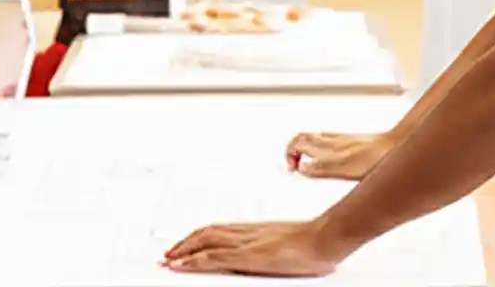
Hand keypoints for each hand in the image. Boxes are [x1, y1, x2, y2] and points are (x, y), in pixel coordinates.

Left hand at [163, 221, 345, 276]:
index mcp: (257, 229)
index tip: (187, 243)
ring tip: (168, 258)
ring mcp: (247, 243)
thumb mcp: (293, 243)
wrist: (325, 237)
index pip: (220, 228)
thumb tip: (278, 254)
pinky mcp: (248, 256)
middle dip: (186, 242)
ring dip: (183, 249)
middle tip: (169, 252)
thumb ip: (279, 246)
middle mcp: (248, 232)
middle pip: (208, 232)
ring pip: (205, 241)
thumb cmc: (317, 241)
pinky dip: (194, 260)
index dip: (200, 235)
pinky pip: (213, 256)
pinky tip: (181, 265)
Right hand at [285, 131, 393, 179]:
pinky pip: (326, 138)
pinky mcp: (349, 139)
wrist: (396, 145)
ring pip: (313, 137)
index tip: (293, 169)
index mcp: (328, 148)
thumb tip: (302, 169)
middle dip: (292, 149)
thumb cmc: (376, 159)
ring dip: (304, 147)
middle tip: (294, 164)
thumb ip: (322, 169)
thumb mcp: (345, 170)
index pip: (297, 142)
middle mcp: (332, 141)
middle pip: (302, 137)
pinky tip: (325, 156)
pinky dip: (318, 146)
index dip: (289, 155)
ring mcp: (340, 139)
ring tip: (305, 161)